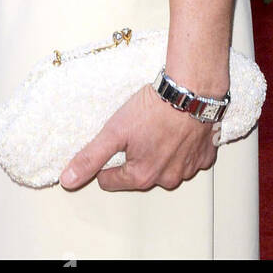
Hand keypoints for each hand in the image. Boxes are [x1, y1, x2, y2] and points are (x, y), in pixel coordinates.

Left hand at [60, 84, 218, 191]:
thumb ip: (90, 157)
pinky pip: (187, 158)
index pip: (109, 181)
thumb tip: (68, 178)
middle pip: (139, 173)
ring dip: (159, 152)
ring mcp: (187, 169)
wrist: (190, 92)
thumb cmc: (154, 109)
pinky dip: (181, 147)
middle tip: (136, 131)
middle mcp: (166, 178)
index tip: (110, 146)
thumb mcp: (113, 131)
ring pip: (164, 166)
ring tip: (156, 127)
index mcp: (142, 176)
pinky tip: (176, 129)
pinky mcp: (203, 156)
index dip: (104, 163)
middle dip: (134, 156)